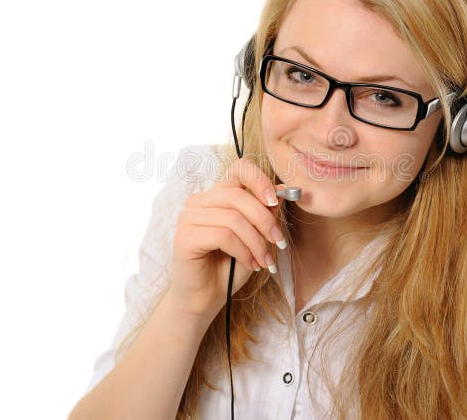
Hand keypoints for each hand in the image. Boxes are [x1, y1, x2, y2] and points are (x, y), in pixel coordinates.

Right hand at [166, 157, 287, 321]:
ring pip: (233, 218)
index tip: (276, 202)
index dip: (260, 180)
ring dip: (256, 242)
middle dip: (265, 220)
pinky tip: (250, 265)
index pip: (239, 168)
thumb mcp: (255, 237)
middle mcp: (199, 201)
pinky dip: (243, 251)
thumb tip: (282, 193)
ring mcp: (189, 217)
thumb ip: (265, 214)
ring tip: (264, 260)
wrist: (207, 299)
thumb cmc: (230, 267)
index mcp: (217, 195)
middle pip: (238, 196)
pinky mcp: (185, 237)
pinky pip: (223, 236)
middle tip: (279, 242)